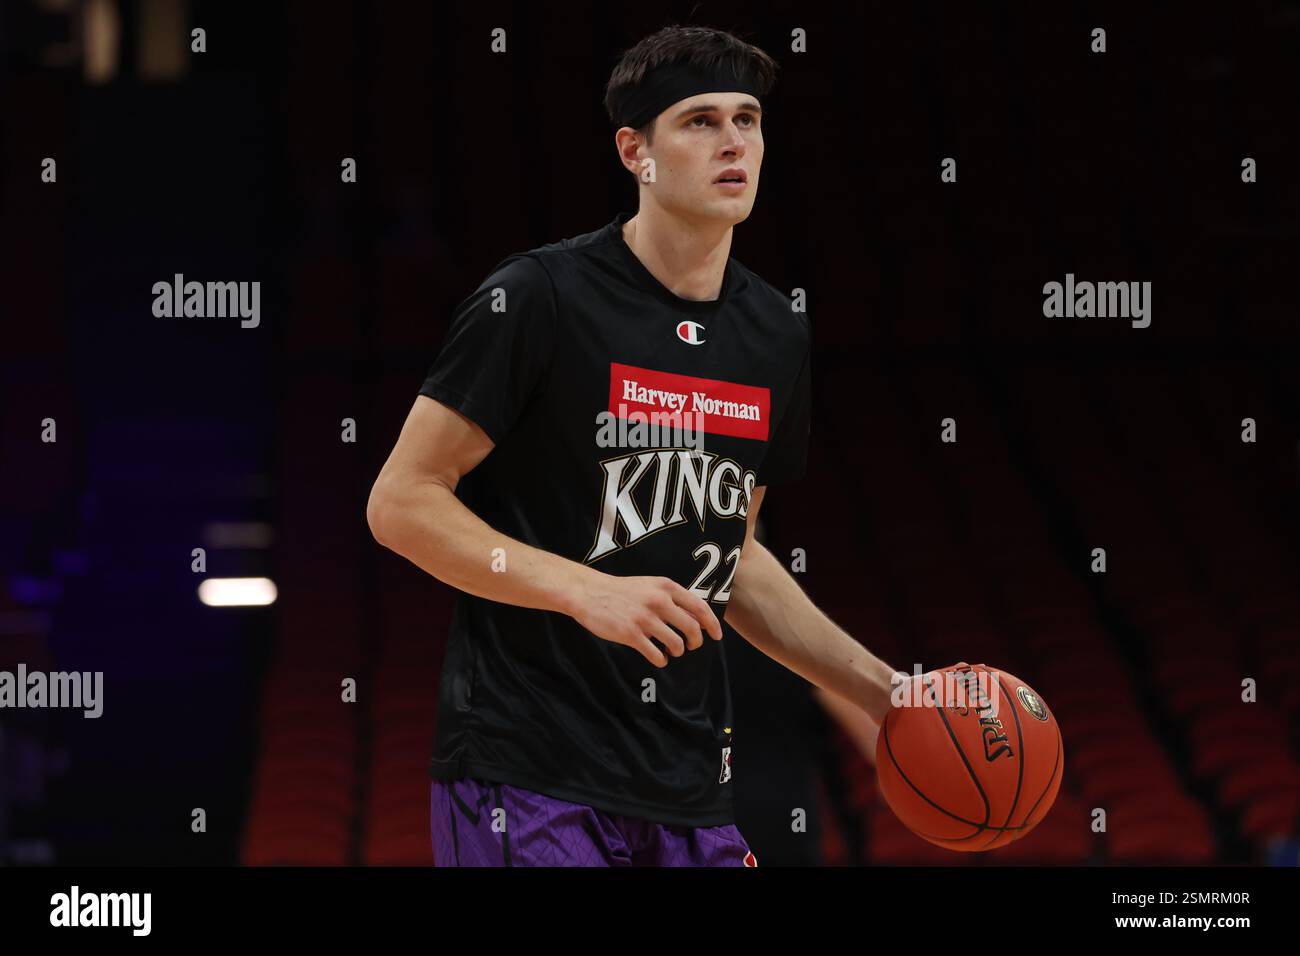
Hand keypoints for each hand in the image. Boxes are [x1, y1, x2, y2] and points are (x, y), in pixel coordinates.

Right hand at [568, 572, 722, 667]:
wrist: (589, 593)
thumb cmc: (622, 591)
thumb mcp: (650, 585)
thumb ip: (672, 598)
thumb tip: (696, 618)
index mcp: (666, 587)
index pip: (700, 607)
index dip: (712, 624)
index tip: (716, 636)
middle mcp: (659, 601)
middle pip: (692, 628)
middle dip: (695, 642)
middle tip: (691, 646)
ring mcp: (645, 619)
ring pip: (676, 644)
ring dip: (677, 651)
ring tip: (670, 651)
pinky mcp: (631, 634)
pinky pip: (656, 654)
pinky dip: (661, 660)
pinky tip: (658, 658)